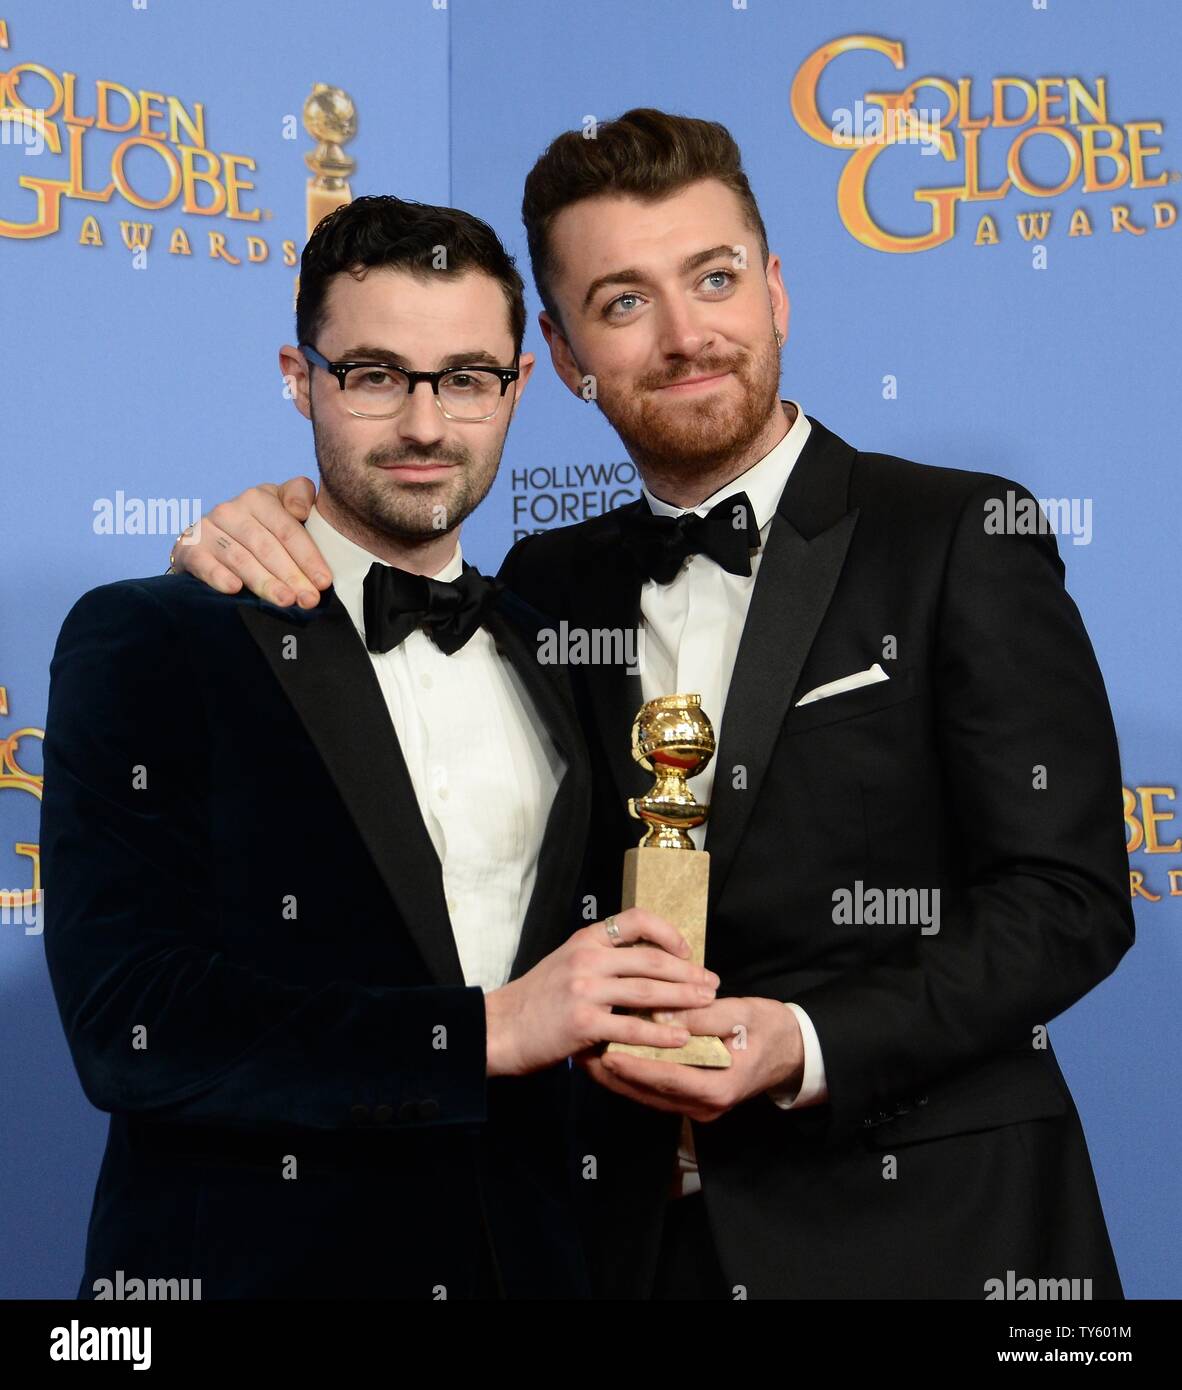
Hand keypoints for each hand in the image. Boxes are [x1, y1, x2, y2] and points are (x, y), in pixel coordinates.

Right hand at [171, 477, 328, 607]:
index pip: (288, 529)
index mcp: (259, 497)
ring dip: (264, 581)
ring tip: (284, 601)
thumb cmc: (258, 528)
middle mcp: (231, 510)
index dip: (308, 556)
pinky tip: (234, 589)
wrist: (208, 541)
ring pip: (240, 558)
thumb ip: (299, 497)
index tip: (324, 582)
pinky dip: (219, 576)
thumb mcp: (281, 508)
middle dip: (291, 575)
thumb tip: (301, 510)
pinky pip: (205, 563)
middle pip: (266, 546)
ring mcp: (208, 528)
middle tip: (308, 600)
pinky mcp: (189, 548)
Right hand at [484, 909, 719, 1076]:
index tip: (687, 950)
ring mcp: (584, 990)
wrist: (499, 1027)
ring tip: (706, 1006)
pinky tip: (680, 1039)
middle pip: (651, 960)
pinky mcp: (582, 1023)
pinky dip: (660, 1034)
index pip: (635, 920)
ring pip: (647, 992)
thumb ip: (600, 960)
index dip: (667, 932)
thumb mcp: (566, 963)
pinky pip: (631, 1028)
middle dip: (688, 972)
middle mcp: (587, 958)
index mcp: (585, 939)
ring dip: (683, 1000)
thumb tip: (645, 965)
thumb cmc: (536, 1000)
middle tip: (711, 983)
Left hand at [580, 996, 804, 1121]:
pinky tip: (612, 1059)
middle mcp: (706, 1106)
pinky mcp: (693, 1100)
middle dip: (615, 1073)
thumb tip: (663, 1012)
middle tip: (583, 1050)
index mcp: (720, 1088)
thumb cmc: (768, 1028)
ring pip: (648, 1094)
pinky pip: (655, 1091)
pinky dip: (633, 1075)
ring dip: (618, 1076)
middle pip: (650, 1091)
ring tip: (587, 1054)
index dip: (636, 1063)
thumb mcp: (738, 1015)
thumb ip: (700, 1017)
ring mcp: (699, 1107)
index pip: (668, 1077)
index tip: (607, 1050)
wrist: (792, 1050)